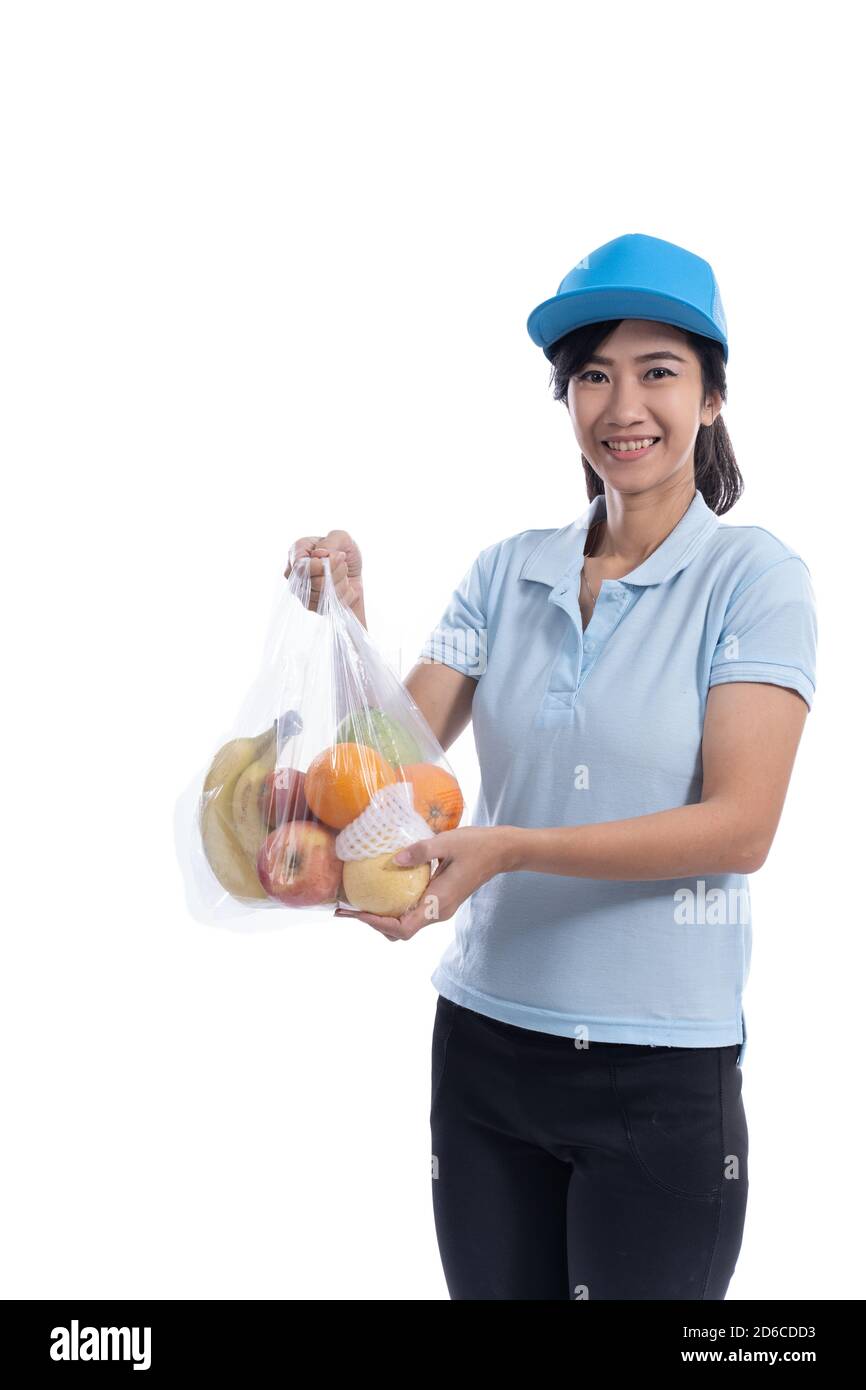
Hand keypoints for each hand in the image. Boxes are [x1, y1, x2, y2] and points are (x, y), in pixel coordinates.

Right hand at [285, 530, 364, 619]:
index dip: (321, 566)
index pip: (300, 567)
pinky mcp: (314, 606)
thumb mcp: (342, 538)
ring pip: (323, 596)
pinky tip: (346, 588)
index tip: (339, 557)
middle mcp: (294, 574)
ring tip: (345, 576)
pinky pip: (330, 606)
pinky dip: (345, 596)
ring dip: (342, 584)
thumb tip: (319, 555)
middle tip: (344, 565)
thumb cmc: (344, 552)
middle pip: (314, 582)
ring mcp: (302, 593)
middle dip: (337, 573)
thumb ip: (330, 542)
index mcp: (297, 553)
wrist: (354, 572)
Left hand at [333, 826, 511, 940]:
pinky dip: (393, 907)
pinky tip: (380, 889)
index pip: (403, 928)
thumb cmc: (477, 845)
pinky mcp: (440, 900)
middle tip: (347, 909)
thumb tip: (393, 859)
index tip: (356, 912)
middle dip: (372, 923)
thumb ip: (419, 851)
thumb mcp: (446, 842)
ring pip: (405, 924)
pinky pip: (412, 911)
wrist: (502, 851)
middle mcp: (438, 912)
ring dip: (381, 917)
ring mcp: (440, 908)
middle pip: (399, 931)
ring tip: (358, 902)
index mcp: (439, 903)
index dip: (377, 924)